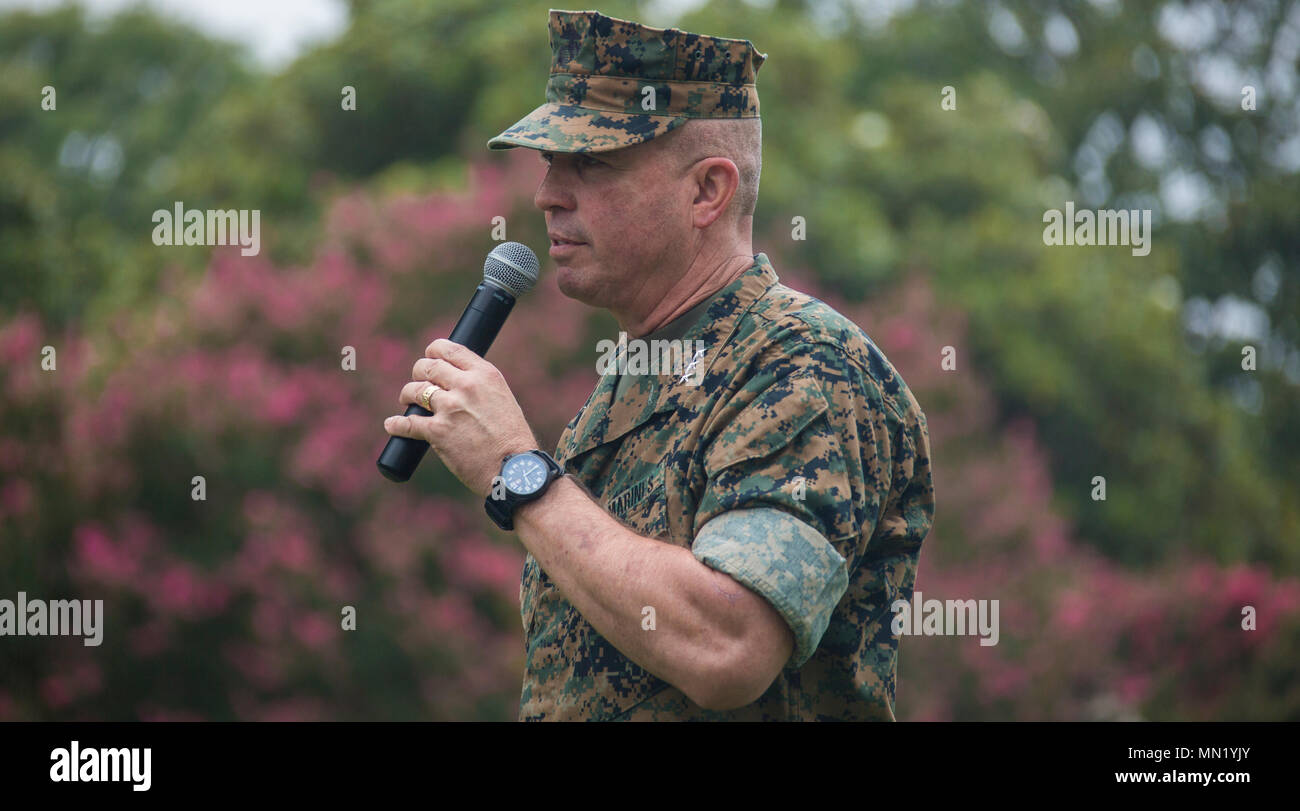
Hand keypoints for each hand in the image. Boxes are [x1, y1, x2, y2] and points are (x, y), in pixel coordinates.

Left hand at [384, 339, 538, 496]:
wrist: (515, 470)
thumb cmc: (511, 438)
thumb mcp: (502, 399)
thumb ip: (479, 387)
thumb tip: (454, 382)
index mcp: (485, 374)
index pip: (450, 349)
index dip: (433, 351)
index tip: (429, 357)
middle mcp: (466, 386)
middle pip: (428, 367)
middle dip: (419, 373)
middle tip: (418, 382)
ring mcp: (450, 408)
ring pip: (414, 390)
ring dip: (407, 395)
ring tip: (407, 402)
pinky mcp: (437, 432)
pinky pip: (407, 423)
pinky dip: (396, 424)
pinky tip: (393, 425)